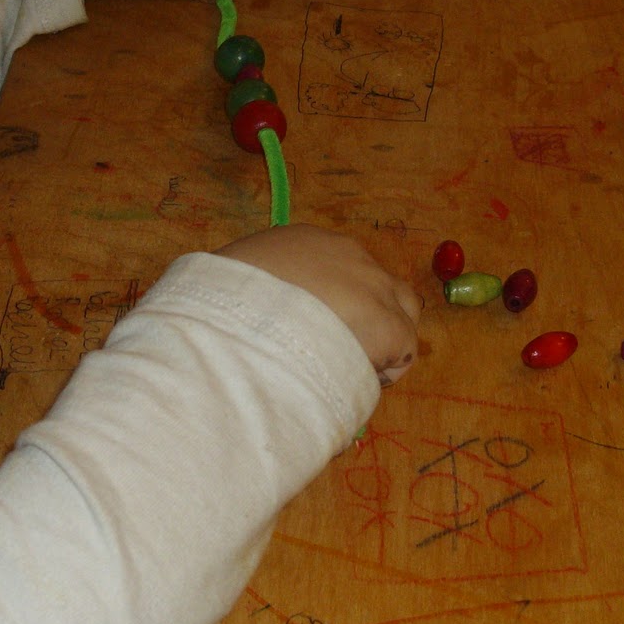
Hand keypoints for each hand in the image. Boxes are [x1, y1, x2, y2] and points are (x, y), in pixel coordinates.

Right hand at [213, 225, 421, 386]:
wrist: (243, 321)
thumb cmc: (222, 300)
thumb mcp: (228, 279)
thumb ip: (246, 287)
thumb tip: (238, 308)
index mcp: (305, 241)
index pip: (337, 268)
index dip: (330, 301)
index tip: (310, 327)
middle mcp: (348, 256)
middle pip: (377, 285)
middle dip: (366, 315)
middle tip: (336, 348)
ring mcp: (375, 288)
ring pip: (400, 312)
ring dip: (381, 339)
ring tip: (348, 367)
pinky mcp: (390, 326)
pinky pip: (402, 353)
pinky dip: (381, 370)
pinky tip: (351, 381)